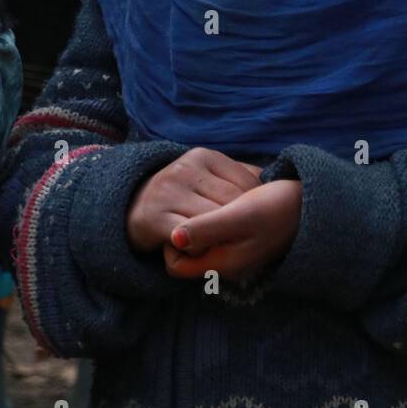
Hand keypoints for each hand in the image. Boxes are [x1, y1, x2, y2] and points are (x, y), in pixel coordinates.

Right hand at [126, 147, 261, 254]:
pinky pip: (190, 238)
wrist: (132, 206)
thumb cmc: (183, 194)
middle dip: (240, 225)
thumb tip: (273, 180)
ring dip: (222, 239)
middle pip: (231, 203)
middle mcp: (184, 169)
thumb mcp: (208, 177)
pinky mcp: (153, 218)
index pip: (246, 184)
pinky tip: (202, 251)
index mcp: (204, 156)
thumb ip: (237, 177)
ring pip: (212, 221)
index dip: (256, 207)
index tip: (256, 222)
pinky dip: (201, 248)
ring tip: (225, 246)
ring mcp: (167, 192)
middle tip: (245, 240)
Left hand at [162, 179, 302, 282]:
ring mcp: (237, 254)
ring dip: (202, 222)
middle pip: (188, 254)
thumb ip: (206, 228)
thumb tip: (172, 236)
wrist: (316, 205)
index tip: (184, 218)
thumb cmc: (279, 208)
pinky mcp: (245, 240)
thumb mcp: (241, 215)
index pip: (176, 265)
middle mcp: (228, 264)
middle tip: (199, 203)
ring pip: (202, 242)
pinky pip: (218, 233)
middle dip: (188, 231)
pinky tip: (228, 201)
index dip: (172, 242)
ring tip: (216, 200)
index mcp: (223, 263)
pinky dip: (216, 218)